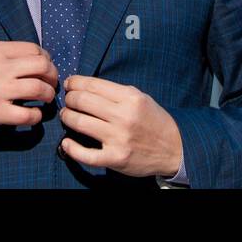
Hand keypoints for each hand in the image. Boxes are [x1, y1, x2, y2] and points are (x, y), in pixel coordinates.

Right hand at [0, 41, 58, 131]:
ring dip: (47, 95)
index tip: (45, 68)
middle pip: (42, 66)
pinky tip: (33, 115)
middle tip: (51, 83)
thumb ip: (5, 54)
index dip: (46, 59)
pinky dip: (36, 116)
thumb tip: (35, 58)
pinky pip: (28, 114)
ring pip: (39, 88)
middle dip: (52, 75)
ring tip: (44, 98)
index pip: (34, 49)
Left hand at [57, 75, 182, 178]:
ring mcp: (118, 138)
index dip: (75, 83)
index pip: (93, 85)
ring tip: (68, 116)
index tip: (70, 84)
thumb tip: (86, 88)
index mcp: (130, 98)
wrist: (174, 148)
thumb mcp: (141, 98)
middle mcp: (124, 116)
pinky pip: (85, 154)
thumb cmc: (154, 121)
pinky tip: (66, 143)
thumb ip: (117, 93)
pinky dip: (71, 148)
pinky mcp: (115, 158)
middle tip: (68, 100)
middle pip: (82, 101)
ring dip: (68, 117)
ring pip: (79, 123)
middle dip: (69, 99)